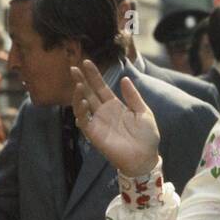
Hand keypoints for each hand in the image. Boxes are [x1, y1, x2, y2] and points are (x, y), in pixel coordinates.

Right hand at [70, 60, 159, 178]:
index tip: (86, 62)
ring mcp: (98, 122)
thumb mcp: (143, 112)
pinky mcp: (94, 134)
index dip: (94, 75)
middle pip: (89, 93)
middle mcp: (104, 112)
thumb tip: (125, 78)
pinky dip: (81, 111)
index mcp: (115, 105)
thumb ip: (133, 97)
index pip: (101, 87)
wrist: (145, 157)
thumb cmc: (147, 137)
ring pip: (82, 105)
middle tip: (73, 68)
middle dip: (81, 80)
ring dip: (78, 95)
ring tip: (78, 84)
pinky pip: (84, 121)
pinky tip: (83, 101)